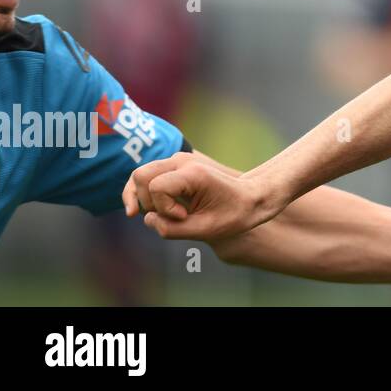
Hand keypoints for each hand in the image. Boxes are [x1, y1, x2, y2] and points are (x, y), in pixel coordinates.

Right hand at [123, 154, 276, 240]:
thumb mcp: (204, 229)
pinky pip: (147, 177)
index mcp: (194, 173)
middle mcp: (182, 161)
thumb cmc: (233, 215)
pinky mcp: (174, 167)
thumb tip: (146, 217)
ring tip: (164, 214)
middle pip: (141, 176)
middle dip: (146, 202)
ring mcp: (177, 161)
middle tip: (170, 216)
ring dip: (143, 199)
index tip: (185, 217)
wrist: (250, 199)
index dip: (165, 208)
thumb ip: (170, 229)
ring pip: (140, 175)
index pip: (157, 187)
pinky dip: (143, 194)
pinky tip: (142, 210)